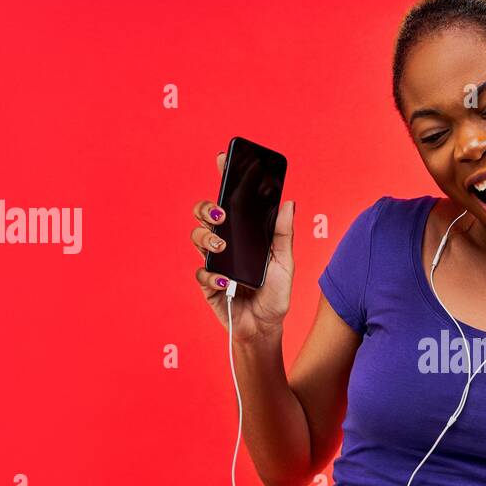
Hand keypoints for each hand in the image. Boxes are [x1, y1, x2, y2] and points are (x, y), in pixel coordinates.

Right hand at [191, 150, 294, 342]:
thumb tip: (288, 202)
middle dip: (208, 208)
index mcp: (244, 233)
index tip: (223, 158)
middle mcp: (226, 243)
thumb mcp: (285, 262)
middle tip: (222, 215)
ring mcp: (215, 262)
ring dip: (207, 237)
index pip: (231, 200)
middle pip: (205, 214)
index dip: (225, 177)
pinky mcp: (209, 284)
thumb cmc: (275, 294)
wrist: (266, 327)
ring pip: (197, 237)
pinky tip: (227, 280)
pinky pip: (202, 273)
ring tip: (223, 246)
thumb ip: (284, 234)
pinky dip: (212, 274)